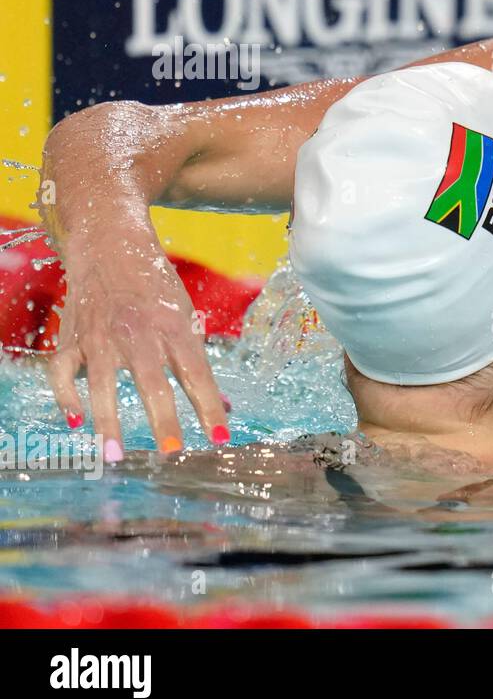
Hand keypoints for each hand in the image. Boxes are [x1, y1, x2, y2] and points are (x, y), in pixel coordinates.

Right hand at [46, 234, 228, 457]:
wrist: (110, 244)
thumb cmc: (155, 286)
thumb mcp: (185, 314)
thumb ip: (195, 360)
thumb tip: (223, 406)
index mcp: (173, 325)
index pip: (197, 373)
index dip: (209, 406)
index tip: (221, 437)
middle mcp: (137, 331)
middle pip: (152, 381)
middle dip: (163, 418)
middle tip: (173, 451)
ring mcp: (100, 334)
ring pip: (101, 382)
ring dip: (108, 420)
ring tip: (115, 455)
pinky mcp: (72, 336)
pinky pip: (62, 371)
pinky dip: (65, 397)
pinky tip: (74, 422)